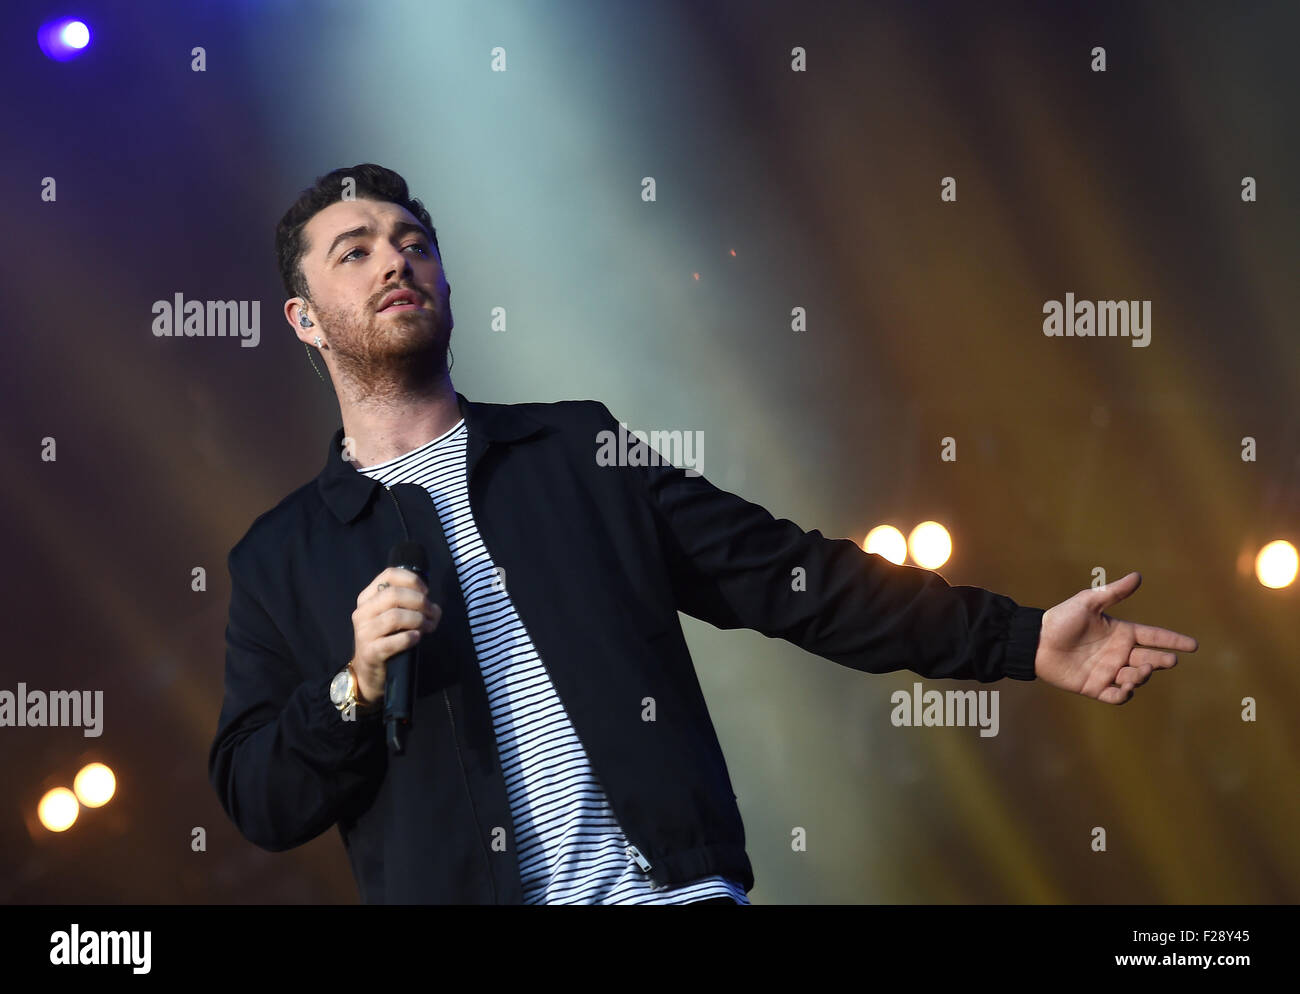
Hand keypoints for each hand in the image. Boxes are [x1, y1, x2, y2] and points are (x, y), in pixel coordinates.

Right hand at [350, 567, 441, 703]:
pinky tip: (417, 638)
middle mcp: (362, 612)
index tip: (426, 592)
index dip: (412, 580)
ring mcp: (364, 632)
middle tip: (433, 614)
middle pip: (394, 595)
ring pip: (395, 617)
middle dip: (420, 602)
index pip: (389, 575)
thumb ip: (410, 604)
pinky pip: (394, 641)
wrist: (369, 671)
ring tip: (429, 627)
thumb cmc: (387, 638)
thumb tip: (433, 605)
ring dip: (419, 620)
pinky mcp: (370, 652)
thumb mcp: (394, 616)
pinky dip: (410, 638)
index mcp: (368, 598)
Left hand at [1034, 571, 1196, 703]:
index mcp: (1121, 633)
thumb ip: (1113, 592)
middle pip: (1150, 659)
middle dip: (1162, 661)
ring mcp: (1108, 671)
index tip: (1194, 645)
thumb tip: (1138, 576)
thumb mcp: (1088, 602)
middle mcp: (1118, 653)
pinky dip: (1124, 694)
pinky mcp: (1095, 687)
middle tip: (1168, 660)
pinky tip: (1126, 688)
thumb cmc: (1060, 620)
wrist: (1036, 642)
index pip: (1154, 636)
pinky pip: (1116, 696)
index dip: (1173, 640)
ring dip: (1143, 676)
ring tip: (1141, 670)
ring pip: (1136, 678)